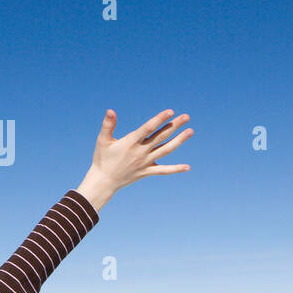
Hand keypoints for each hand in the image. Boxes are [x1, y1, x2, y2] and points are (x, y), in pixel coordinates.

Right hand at [74, 108, 192, 210]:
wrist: (104, 181)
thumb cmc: (102, 158)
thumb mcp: (102, 140)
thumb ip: (107, 125)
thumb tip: (110, 111)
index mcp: (130, 142)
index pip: (148, 128)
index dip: (160, 119)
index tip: (170, 111)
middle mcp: (140, 152)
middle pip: (161, 136)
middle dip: (174, 126)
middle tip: (186, 116)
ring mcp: (145, 162)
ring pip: (166, 150)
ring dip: (179, 141)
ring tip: (190, 131)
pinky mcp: (147, 171)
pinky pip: (163, 170)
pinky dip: (175, 169)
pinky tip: (187, 167)